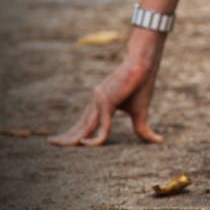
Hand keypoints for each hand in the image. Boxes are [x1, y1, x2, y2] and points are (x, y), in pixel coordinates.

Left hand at [49, 29, 165, 146]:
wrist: (144, 65)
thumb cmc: (142, 85)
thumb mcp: (141, 113)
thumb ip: (142, 129)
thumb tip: (158, 142)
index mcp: (102, 103)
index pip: (86, 121)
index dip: (76, 132)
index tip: (67, 140)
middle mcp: (97, 102)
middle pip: (79, 124)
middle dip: (66, 136)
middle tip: (51, 142)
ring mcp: (100, 102)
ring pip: (84, 127)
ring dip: (71, 138)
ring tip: (56, 144)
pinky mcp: (107, 102)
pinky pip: (102, 126)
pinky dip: (96, 138)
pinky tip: (87, 144)